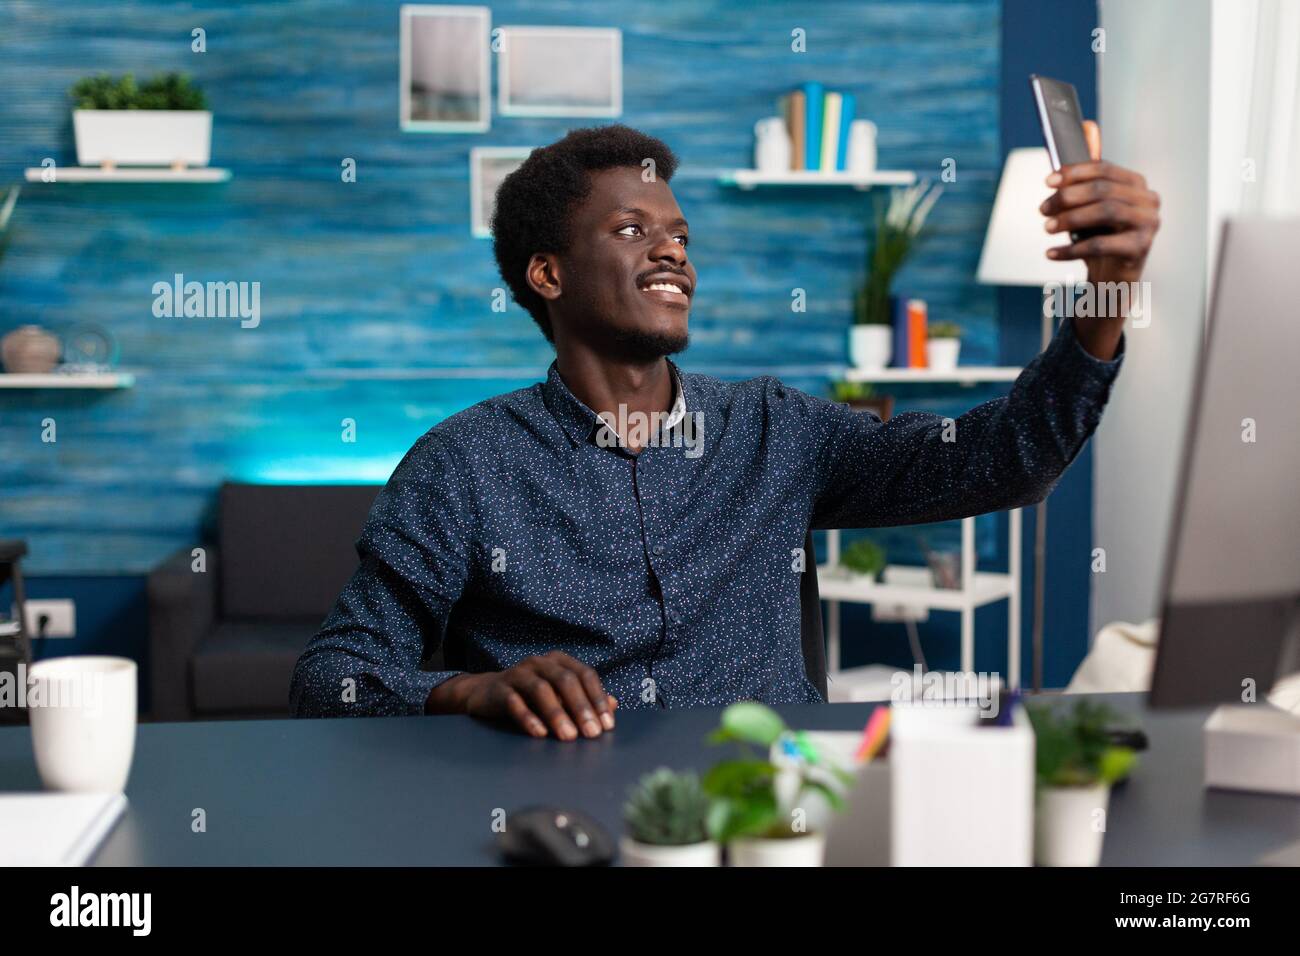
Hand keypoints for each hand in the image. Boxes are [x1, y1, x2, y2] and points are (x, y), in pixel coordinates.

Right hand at [426, 650, 616, 740]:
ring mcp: (518, 673)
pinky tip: (540, 734)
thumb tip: (614, 704)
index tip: (607, 725)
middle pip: (566, 680)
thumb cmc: (530, 696)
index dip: (598, 699)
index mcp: (559, 661)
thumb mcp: (559, 695)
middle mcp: (540, 662)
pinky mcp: (500, 688)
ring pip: (541, 690)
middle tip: (592, 734)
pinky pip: (515, 702)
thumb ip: (585, 698)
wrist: (486, 693)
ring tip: (569, 737)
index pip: (585, 675)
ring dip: (558, 714)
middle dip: (581, 708)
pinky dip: (528, 718)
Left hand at [1039, 120, 1160, 285]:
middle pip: (1103, 190)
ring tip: (1047, 228)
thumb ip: (1088, 170)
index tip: (1048, 182)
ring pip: (1105, 212)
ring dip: (1069, 220)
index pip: (1105, 170)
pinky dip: (1072, 249)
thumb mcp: (1090, 203)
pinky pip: (1101, 245)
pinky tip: (1052, 253)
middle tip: (1043, 210)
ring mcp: (1149, 224)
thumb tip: (1088, 125)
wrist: (1113, 278)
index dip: (1074, 173)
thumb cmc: (1101, 235)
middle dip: (1067, 198)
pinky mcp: (1142, 248)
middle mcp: (1148, 200)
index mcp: (1136, 183)